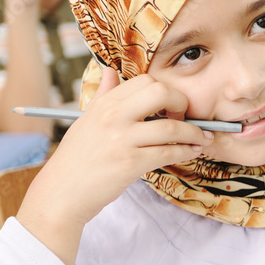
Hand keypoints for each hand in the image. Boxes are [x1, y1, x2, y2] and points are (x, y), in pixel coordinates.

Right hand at [17, 67, 214, 264]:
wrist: (62, 193)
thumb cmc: (77, 158)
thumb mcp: (86, 120)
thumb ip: (104, 95)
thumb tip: (111, 71)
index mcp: (104, 104)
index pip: (145, 81)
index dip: (166, 90)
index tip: (171, 105)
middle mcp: (113, 117)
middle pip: (161, 92)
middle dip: (182, 103)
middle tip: (187, 118)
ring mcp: (122, 140)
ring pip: (171, 128)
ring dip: (194, 133)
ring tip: (203, 138)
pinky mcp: (130, 163)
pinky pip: (168, 152)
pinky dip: (186, 151)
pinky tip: (192, 152)